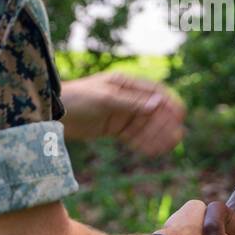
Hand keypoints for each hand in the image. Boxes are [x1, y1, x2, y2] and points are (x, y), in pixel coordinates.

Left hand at [61, 71, 184, 155]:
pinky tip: (153, 151)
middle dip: (165, 123)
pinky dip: (144, 143)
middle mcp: (126, 97)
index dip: (169, 102)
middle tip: (176, 137)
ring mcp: (121, 113)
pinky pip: (134, 136)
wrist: (54, 113)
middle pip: (152, 111)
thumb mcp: (106, 99)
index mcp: (125, 83)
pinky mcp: (114, 127)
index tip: (181, 114)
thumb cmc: (78, 98)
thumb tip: (158, 103)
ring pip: (145, 125)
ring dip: (157, 135)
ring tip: (168, 146)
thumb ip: (132, 102)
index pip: (154, 91)